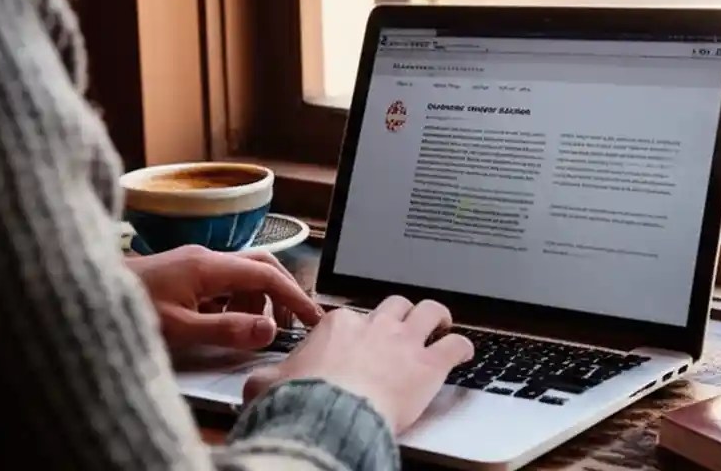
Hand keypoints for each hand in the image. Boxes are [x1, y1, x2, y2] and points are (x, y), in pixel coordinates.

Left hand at [127, 246, 322, 349]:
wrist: (85, 294)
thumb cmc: (129, 309)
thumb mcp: (179, 329)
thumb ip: (227, 330)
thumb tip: (270, 330)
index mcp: (209, 266)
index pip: (267, 276)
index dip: (295, 297)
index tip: (314, 319)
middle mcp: (207, 257)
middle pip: (261, 266)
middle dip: (284, 293)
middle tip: (297, 324)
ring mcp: (196, 263)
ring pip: (244, 275)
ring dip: (258, 300)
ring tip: (254, 331)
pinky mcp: (186, 273)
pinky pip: (224, 283)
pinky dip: (236, 302)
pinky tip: (225, 324)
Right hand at [243, 296, 474, 433]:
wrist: (329, 415)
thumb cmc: (300, 400)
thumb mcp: (267, 384)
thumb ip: (267, 377)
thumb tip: (256, 383)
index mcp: (337, 325)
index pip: (350, 318)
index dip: (356, 330)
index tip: (357, 342)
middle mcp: (374, 325)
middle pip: (394, 304)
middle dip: (401, 313)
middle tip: (404, 325)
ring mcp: (404, 342)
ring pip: (430, 311)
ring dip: (437, 316)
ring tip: (441, 323)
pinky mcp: (429, 366)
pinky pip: (456, 345)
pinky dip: (462, 346)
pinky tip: (464, 352)